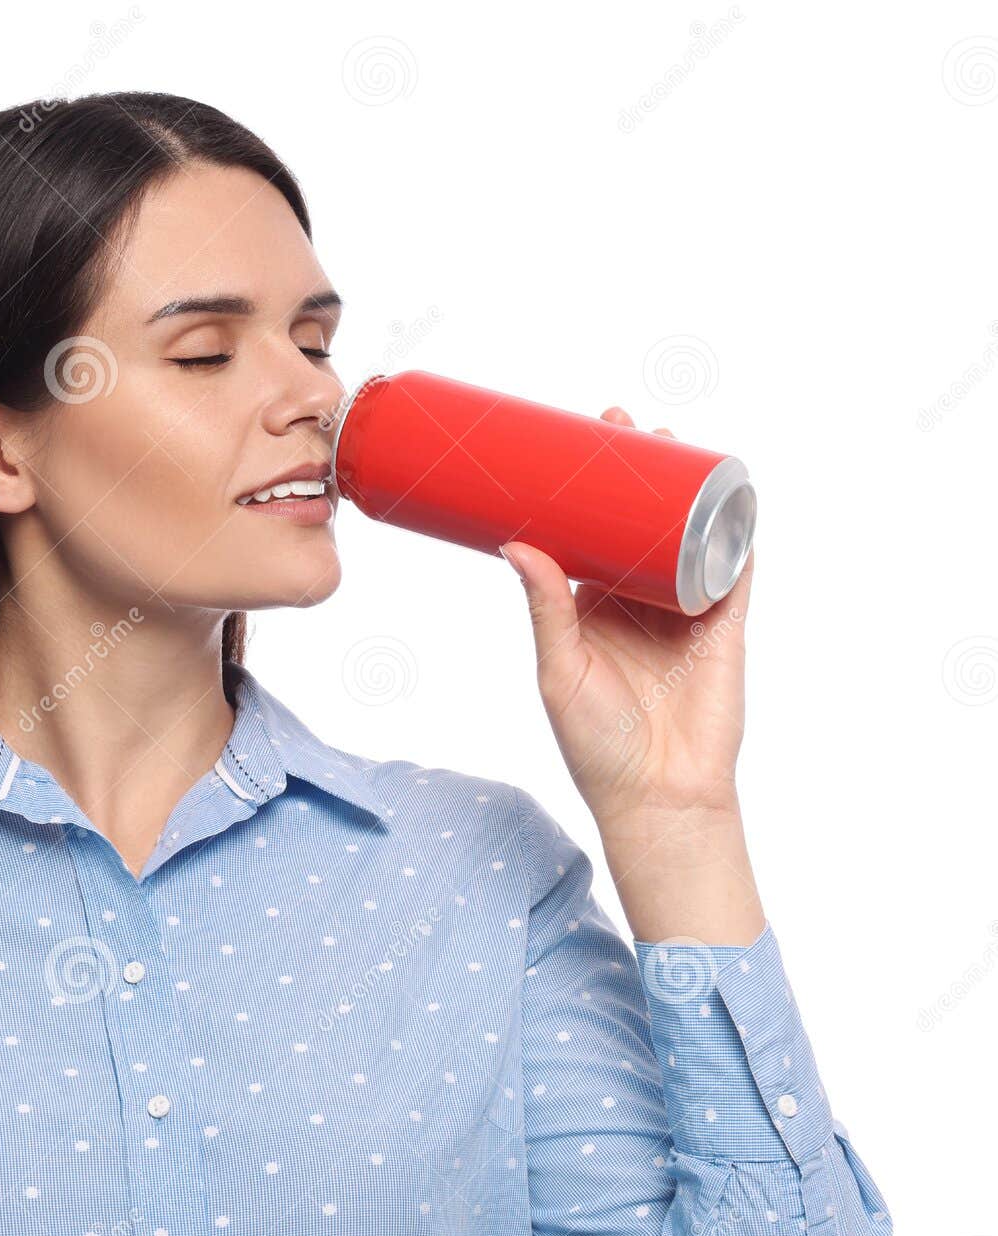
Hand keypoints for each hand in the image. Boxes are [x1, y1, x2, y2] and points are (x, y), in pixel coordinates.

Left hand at [499, 405, 752, 829]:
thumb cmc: (596, 745)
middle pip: (638, 521)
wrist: (659, 796)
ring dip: (684, 488)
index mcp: (589, 611)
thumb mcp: (560, 670)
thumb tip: (516, 544)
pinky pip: (734, 568)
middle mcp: (635, 603)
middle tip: (619, 423)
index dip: (583, 492)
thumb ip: (546, 609)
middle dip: (634, 472)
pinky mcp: (723, 626)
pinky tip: (733, 490)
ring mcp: (682, 611)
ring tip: (672, 441)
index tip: (572, 444)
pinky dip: (737, 530)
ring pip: (686, 535)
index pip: (587, 536)